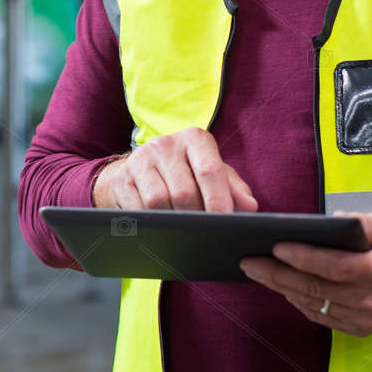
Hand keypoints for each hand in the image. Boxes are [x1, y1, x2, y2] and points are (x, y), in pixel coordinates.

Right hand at [91, 127, 257, 213]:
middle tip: (204, 231)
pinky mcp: (122, 178)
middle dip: (196, 217)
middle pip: (184, 192)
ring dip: (173, 221)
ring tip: (182, 229)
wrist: (139, 169)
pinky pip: (138, 209)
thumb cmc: (186, 173)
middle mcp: (165, 144)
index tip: (226, 222)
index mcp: (194, 139)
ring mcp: (140, 160)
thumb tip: (249, 207)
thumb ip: (233, 188)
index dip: (219, 200)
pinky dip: (153, 223)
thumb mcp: (212, 174)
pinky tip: (160, 226)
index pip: (209, 171)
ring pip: (159, 201)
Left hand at [239, 211, 371, 336]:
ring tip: (260, 273)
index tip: (275, 247)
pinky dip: (301, 303)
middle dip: (277, 276)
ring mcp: (369, 319)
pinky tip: (284, 288)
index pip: (334, 267)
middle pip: (317, 290)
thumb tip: (321, 225)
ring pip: (316, 306)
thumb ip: (357, 224)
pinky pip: (324, 318)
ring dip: (284, 290)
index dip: (302, 258)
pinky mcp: (365, 329)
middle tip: (250, 263)